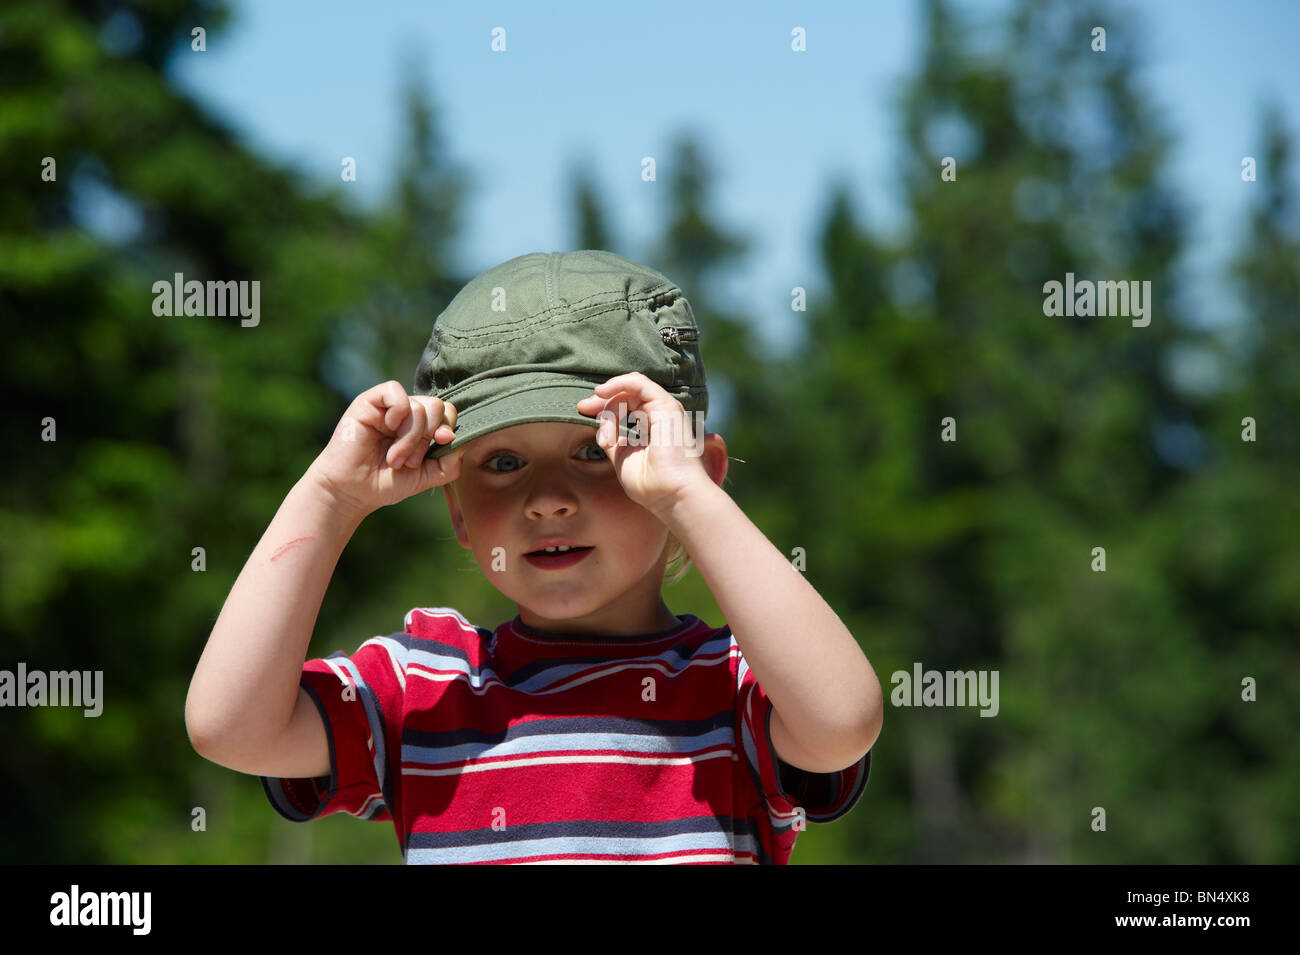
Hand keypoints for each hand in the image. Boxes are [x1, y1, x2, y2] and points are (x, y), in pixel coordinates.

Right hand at [306, 380, 463, 516]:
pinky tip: (388, 429)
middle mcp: (405, 413)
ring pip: (418, 406)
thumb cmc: (385, 483)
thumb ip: (449, 463)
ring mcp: (388, 407)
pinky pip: (394, 391)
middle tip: (409, 461)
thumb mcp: (426, 477)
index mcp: (420, 427)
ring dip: (410, 438)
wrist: (352, 491)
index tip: (439, 446)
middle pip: (436, 406)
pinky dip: (398, 412)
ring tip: (395, 459)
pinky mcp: (369, 402)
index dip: (448, 428)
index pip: (446, 412)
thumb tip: (459, 439)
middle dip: (427, 437)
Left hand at [575, 372, 710, 516]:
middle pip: (627, 395)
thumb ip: (612, 439)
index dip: (604, 406)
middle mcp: (661, 416)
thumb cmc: (652, 485)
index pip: (627, 405)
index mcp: (653, 427)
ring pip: (632, 388)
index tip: (583, 411)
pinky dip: (620, 383)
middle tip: (583, 408)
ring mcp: (665, 410)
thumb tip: (601, 424)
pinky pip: (640, 383)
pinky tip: (603, 392)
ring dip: (609, 397)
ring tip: (595, 409)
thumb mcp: (621, 458)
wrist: (672, 495)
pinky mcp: (666, 407)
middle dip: (602, 399)